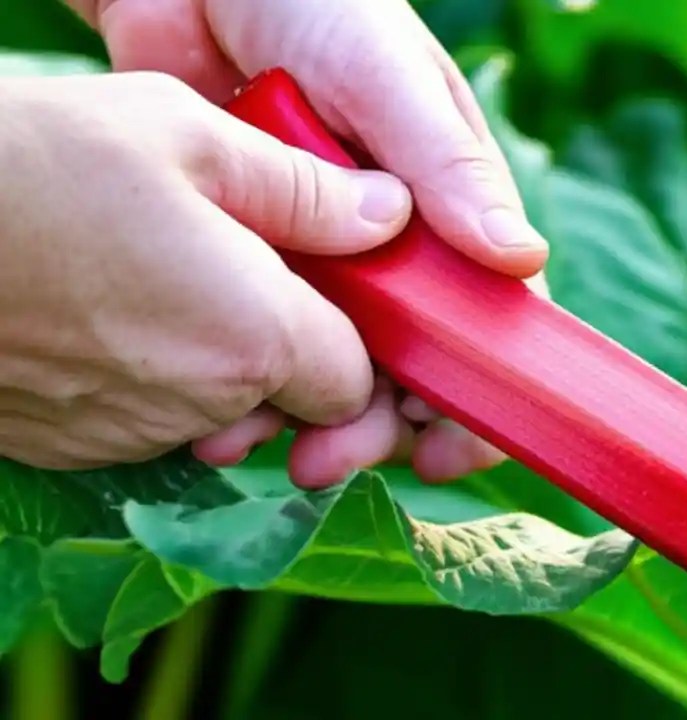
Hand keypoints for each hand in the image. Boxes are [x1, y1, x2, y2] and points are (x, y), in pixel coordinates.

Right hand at [0, 72, 410, 467]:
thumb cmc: (36, 168)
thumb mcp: (186, 137)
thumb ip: (305, 189)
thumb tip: (388, 214)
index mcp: (253, 338)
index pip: (355, 382)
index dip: (355, 337)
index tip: (334, 292)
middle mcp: (201, 406)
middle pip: (287, 399)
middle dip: (282, 344)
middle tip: (243, 266)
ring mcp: (128, 435)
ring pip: (217, 412)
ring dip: (212, 360)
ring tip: (165, 275)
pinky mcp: (69, 444)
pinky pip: (145, 420)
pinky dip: (147, 377)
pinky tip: (109, 310)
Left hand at [67, 0, 549, 485]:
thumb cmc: (319, 6)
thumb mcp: (392, 78)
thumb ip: (449, 163)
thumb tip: (521, 259)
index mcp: (449, 211)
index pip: (485, 318)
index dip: (478, 390)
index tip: (450, 445)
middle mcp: (390, 248)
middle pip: (405, 363)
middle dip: (378, 423)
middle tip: (332, 459)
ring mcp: (318, 257)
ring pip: (327, 361)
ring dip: (302, 415)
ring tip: (259, 445)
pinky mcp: (248, 257)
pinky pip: (253, 335)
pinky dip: (238, 379)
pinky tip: (213, 412)